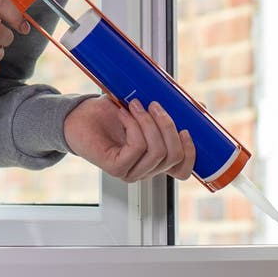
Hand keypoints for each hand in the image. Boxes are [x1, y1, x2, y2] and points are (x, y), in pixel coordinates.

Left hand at [63, 95, 194, 181]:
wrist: (77, 116)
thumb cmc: (109, 113)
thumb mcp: (144, 108)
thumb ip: (168, 109)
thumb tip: (200, 105)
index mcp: (155, 160)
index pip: (182, 171)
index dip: (191, 154)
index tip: (187, 128)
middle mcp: (146, 170)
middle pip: (173, 156)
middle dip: (168, 126)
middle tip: (155, 104)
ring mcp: (131, 172)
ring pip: (157, 152)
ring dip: (148, 123)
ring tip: (134, 104)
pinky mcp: (116, 168)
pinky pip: (137, 148)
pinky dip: (134, 126)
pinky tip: (123, 113)